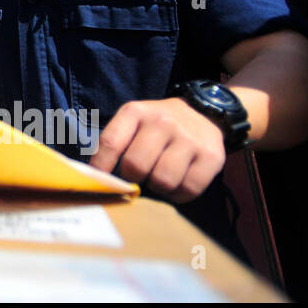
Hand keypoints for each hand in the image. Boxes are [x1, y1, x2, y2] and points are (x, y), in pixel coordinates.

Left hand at [89, 98, 227, 201]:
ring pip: (163, 181)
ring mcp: (188, 138)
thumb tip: (96, 178)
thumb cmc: (158, 124)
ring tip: (159, 180)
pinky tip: (177, 185)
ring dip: (158, 189)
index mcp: (135, 112)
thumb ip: (115, 143)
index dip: (100, 168)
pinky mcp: (211, 156)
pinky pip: (189, 189)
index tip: (100, 183)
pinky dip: (179, 195)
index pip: (110, 143)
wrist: (203, 112)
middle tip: (139, 178)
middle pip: (136, 166)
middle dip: (133, 179)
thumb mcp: (133, 120)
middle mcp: (162, 122)